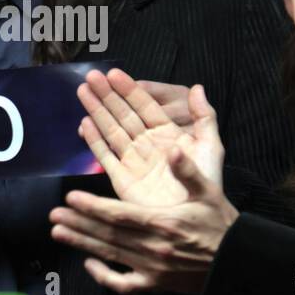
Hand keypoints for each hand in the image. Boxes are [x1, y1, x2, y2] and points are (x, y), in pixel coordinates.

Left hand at [51, 143, 237, 294]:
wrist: (237, 263)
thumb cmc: (222, 226)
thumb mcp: (209, 192)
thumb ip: (188, 171)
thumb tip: (173, 149)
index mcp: (163, 223)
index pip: (119, 215)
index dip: (93, 207)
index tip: (71, 199)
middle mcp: (153, 248)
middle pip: (107, 235)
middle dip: (78, 224)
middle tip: (54, 216)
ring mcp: (152, 268)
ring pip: (109, 255)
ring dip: (82, 243)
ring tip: (58, 233)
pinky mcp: (155, 284)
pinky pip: (123, 284)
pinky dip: (104, 275)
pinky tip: (89, 263)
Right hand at [77, 68, 223, 206]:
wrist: (195, 221)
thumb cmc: (206, 184)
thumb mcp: (211, 146)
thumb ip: (205, 116)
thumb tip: (197, 87)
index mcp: (167, 133)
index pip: (144, 106)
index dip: (129, 89)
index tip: (114, 74)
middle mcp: (147, 144)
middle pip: (123, 114)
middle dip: (107, 95)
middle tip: (92, 76)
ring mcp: (133, 160)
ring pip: (111, 130)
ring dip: (97, 111)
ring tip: (83, 91)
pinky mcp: (121, 179)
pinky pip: (105, 156)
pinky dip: (95, 141)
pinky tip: (85, 124)